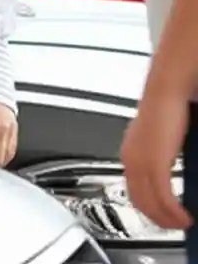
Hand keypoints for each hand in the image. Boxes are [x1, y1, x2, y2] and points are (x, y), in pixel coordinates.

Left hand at [121, 86, 190, 229]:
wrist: (167, 90)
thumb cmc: (168, 107)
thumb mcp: (164, 140)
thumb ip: (166, 158)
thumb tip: (173, 170)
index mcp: (131, 153)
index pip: (134, 188)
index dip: (148, 207)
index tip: (161, 216)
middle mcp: (131, 159)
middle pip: (138, 200)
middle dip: (157, 218)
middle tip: (174, 226)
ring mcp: (140, 161)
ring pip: (149, 202)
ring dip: (166, 218)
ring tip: (182, 224)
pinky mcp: (154, 163)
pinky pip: (163, 196)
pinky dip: (173, 212)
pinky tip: (184, 218)